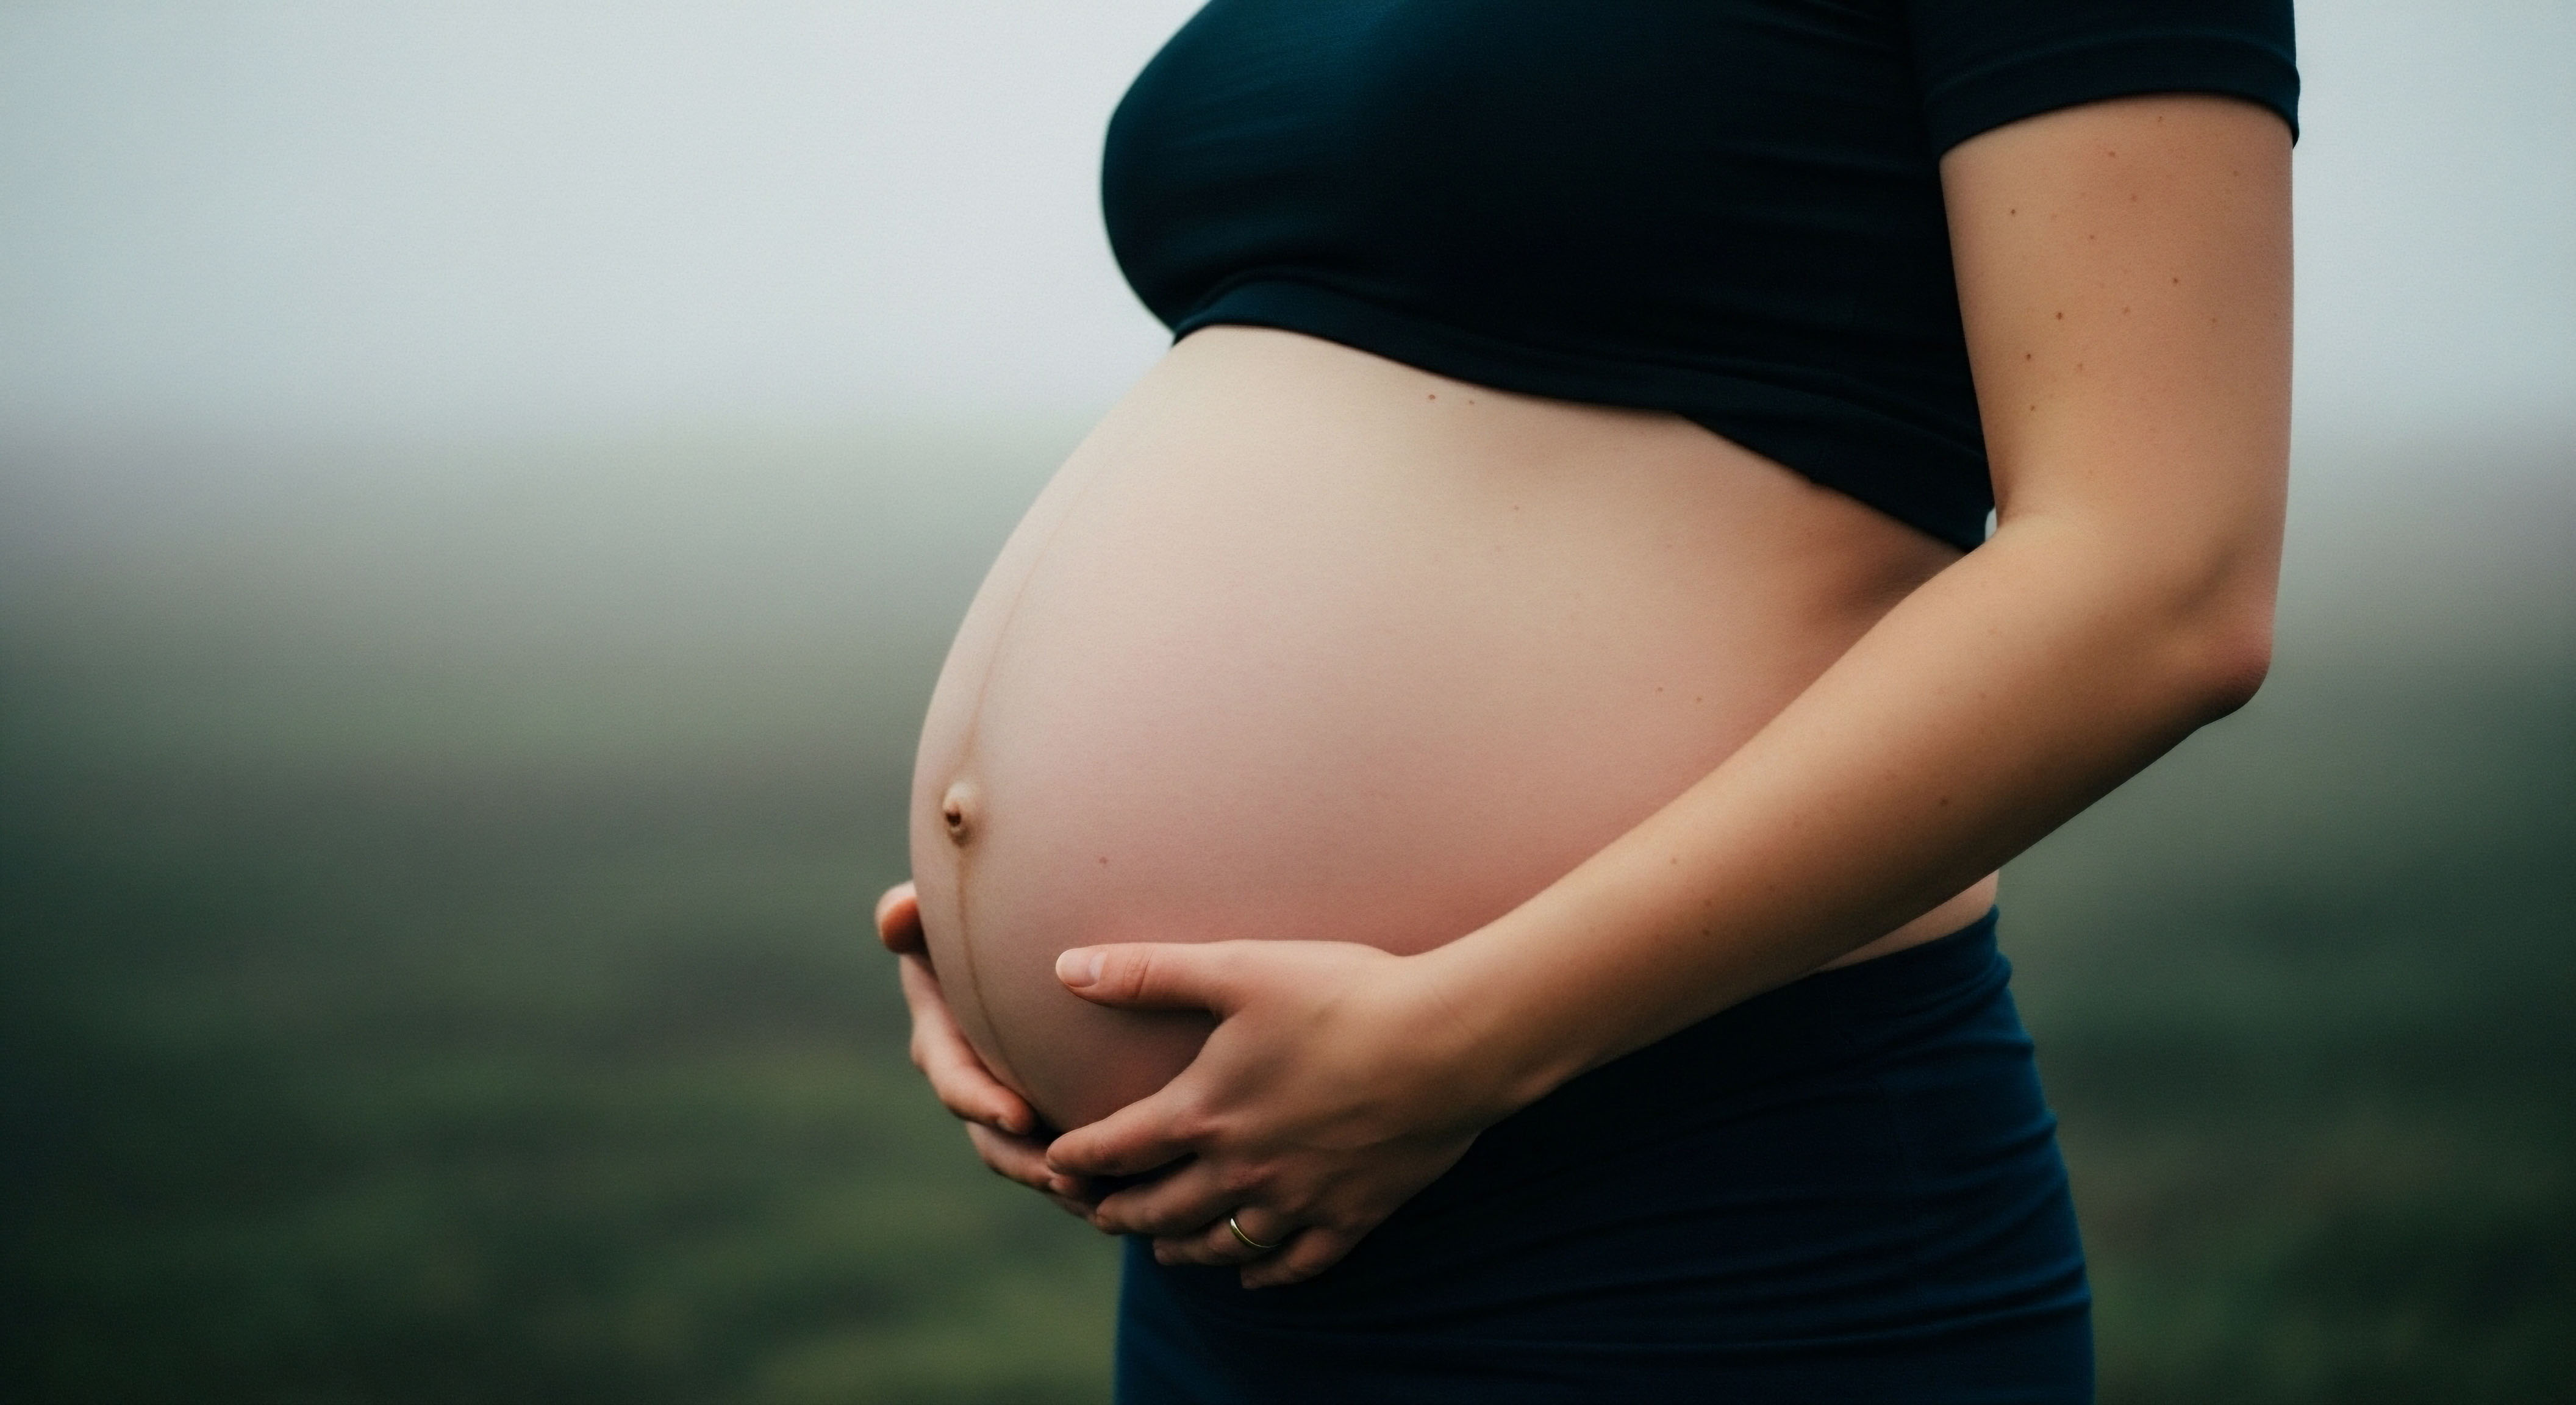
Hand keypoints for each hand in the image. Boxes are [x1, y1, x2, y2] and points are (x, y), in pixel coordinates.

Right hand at [876, 882, 1100, 1217]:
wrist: (1037, 944)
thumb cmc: (983, 917)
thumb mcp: (944, 913)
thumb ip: (915, 913)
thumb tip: (894, 916)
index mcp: (945, 1040)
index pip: (956, 1078)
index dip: (981, 1101)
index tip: (1019, 1116)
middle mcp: (975, 1082)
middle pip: (995, 1139)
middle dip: (1028, 1163)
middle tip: (1070, 1177)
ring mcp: (1012, 1104)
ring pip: (1034, 1159)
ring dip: (1064, 1182)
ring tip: (1105, 1198)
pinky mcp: (1052, 1115)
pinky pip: (1070, 1157)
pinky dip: (1097, 1178)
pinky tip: (1139, 1191)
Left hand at [1043, 939, 1503, 1288]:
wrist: (1446, 1043)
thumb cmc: (1343, 995)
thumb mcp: (1238, 968)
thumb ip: (1147, 972)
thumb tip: (1064, 967)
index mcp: (1206, 1111)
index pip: (1119, 1148)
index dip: (1079, 1157)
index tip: (1054, 1164)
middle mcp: (1243, 1169)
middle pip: (1163, 1209)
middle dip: (1122, 1215)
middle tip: (1098, 1217)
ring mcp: (1300, 1199)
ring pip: (1224, 1244)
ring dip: (1184, 1249)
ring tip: (1163, 1250)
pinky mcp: (1354, 1214)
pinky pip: (1299, 1262)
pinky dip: (1268, 1274)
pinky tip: (1255, 1276)